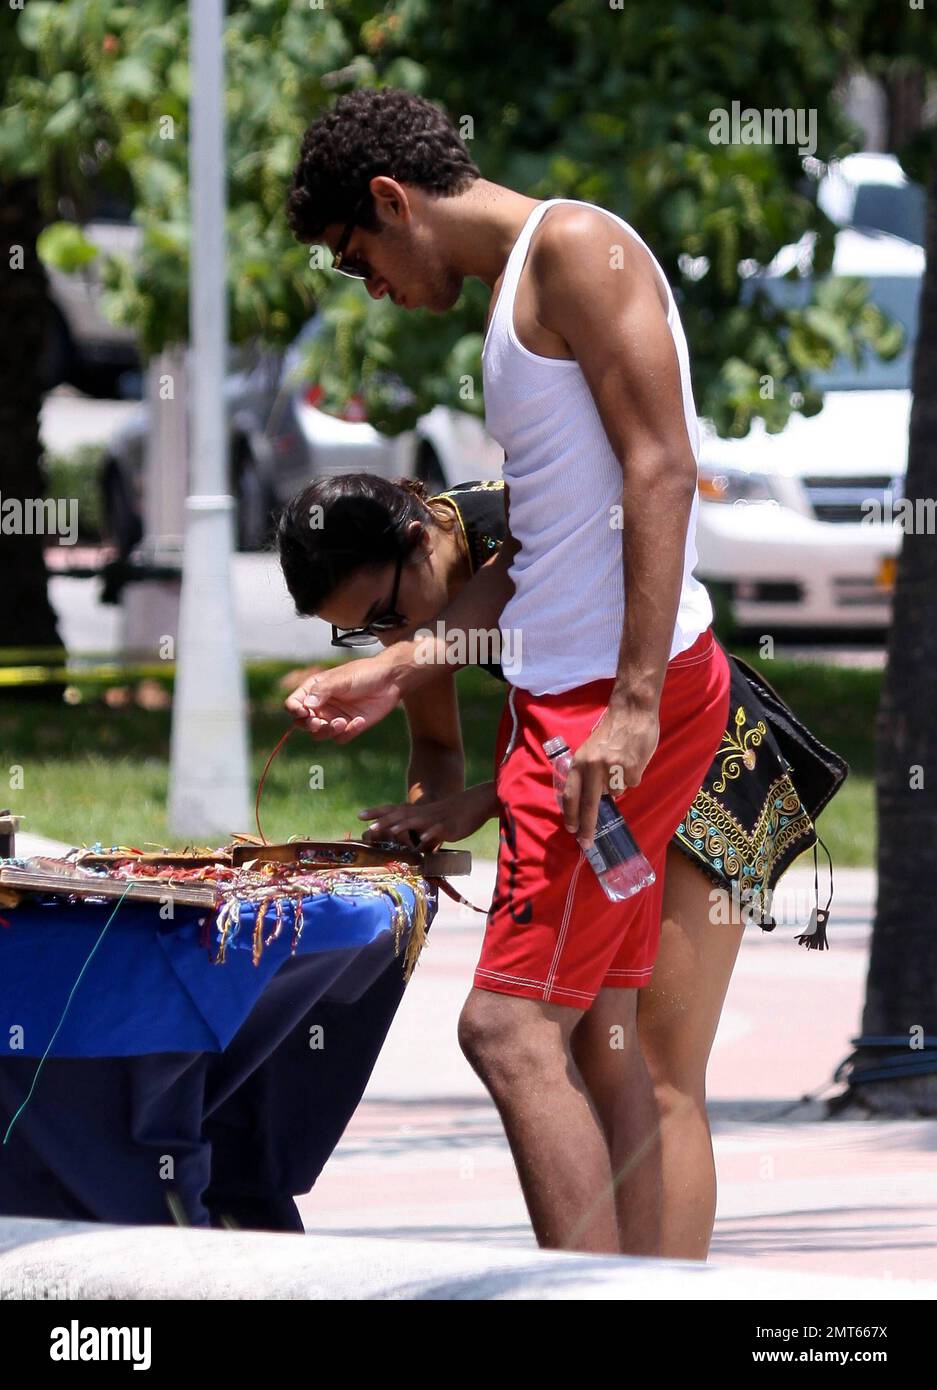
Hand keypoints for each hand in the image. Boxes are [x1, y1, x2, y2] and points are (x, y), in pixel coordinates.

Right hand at [285, 651, 403, 742]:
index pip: (293, 703)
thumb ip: (323, 691)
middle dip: (308, 725)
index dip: (294, 710)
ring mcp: (334, 717)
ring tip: (341, 722)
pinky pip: (340, 738)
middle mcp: (321, 705)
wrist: (391, 680)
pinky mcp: (349, 727)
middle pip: (303, 723)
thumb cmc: (364, 673)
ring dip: (327, 731)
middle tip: (318, 722)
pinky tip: (360, 721)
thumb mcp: (341, 679)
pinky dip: (348, 732)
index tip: (303, 711)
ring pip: (320, 735)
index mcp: (313, 690)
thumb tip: (306, 705)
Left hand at [358, 782, 497, 850]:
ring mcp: (436, 820)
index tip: (359, 815)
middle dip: (384, 820)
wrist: (477, 802)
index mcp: (418, 813)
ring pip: (416, 821)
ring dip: (402, 825)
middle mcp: (423, 814)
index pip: (394, 810)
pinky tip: (424, 837)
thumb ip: (424, 839)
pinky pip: (439, 830)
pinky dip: (432, 833)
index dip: (377, 812)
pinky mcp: (450, 826)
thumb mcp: (435, 827)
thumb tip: (416, 852)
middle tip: (368, 827)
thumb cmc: (454, 816)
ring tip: (389, 830)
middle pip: (400, 815)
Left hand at [561, 703, 658, 848]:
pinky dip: (631, 777)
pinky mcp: (632, 771)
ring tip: (621, 765)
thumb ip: (588, 771)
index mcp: (579, 762)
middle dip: (587, 827)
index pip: (571, 795)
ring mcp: (613, 770)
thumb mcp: (590, 749)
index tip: (572, 830)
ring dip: (617, 786)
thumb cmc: (611, 730)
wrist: (633, 711)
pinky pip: (630, 784)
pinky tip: (632, 760)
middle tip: (586, 842)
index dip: (570, 815)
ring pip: (615, 793)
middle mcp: (593, 767)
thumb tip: (591, 797)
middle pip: (588, 805)